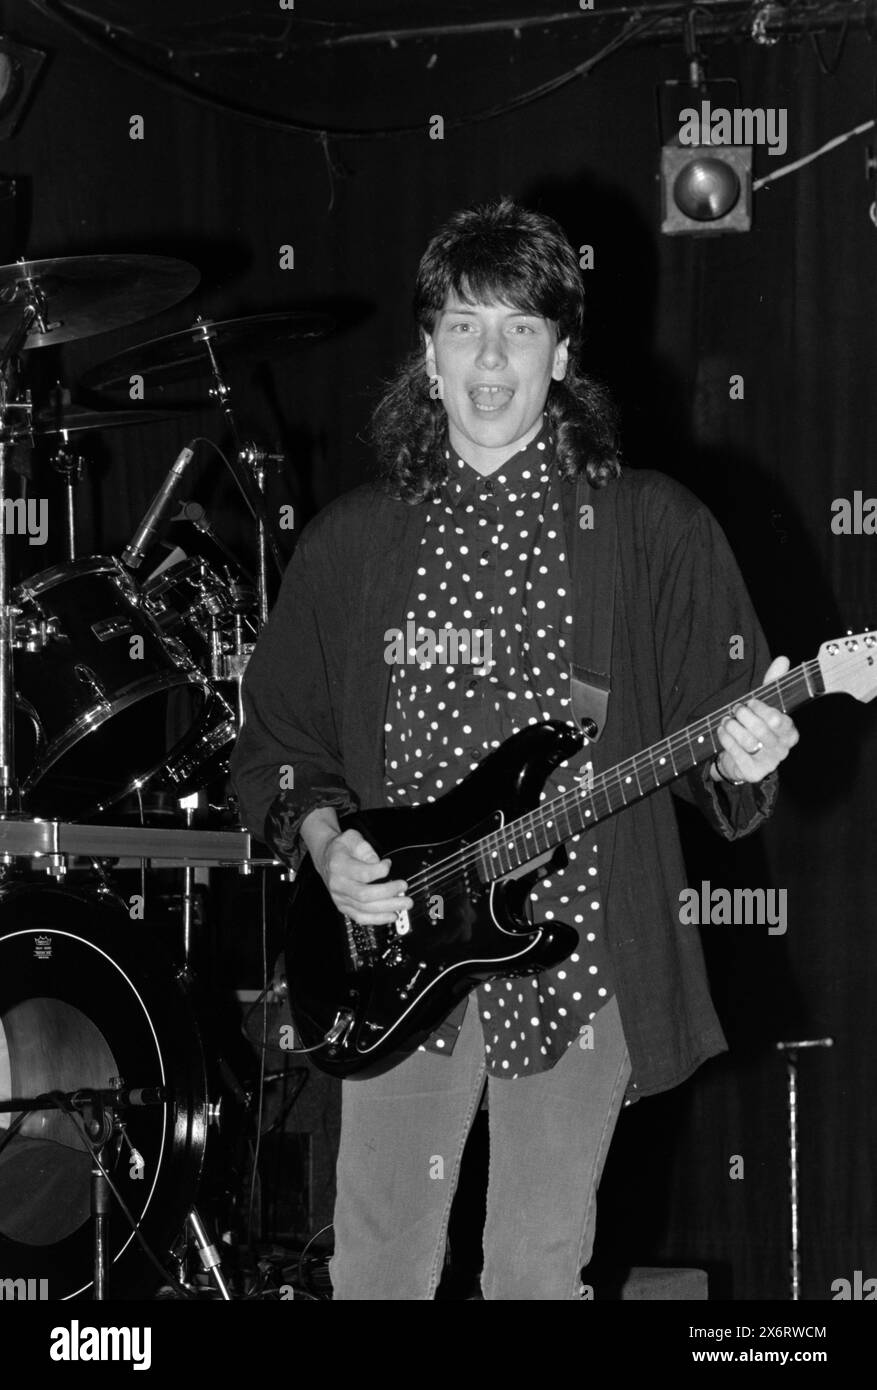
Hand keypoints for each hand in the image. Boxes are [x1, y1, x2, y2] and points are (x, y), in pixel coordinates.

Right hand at [318, 828, 413, 925]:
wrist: (325, 858)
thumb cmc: (341, 848)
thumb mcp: (352, 837)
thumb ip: (365, 848)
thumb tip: (377, 863)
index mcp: (339, 865)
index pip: (363, 873)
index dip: (380, 870)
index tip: (388, 864)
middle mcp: (338, 884)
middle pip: (364, 894)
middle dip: (388, 892)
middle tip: (404, 888)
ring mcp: (340, 898)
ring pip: (364, 909)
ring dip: (387, 908)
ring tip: (404, 904)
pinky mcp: (343, 907)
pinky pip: (360, 917)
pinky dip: (378, 919)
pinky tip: (391, 916)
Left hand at [712, 655, 799, 784]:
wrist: (741, 758)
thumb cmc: (755, 727)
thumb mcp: (763, 705)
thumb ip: (773, 683)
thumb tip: (783, 659)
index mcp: (790, 731)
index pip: (778, 718)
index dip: (760, 708)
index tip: (749, 702)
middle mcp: (783, 748)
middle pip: (761, 728)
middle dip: (743, 716)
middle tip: (735, 710)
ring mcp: (770, 762)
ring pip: (749, 741)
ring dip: (732, 727)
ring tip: (726, 721)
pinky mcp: (754, 772)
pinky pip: (738, 753)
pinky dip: (726, 740)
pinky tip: (722, 732)